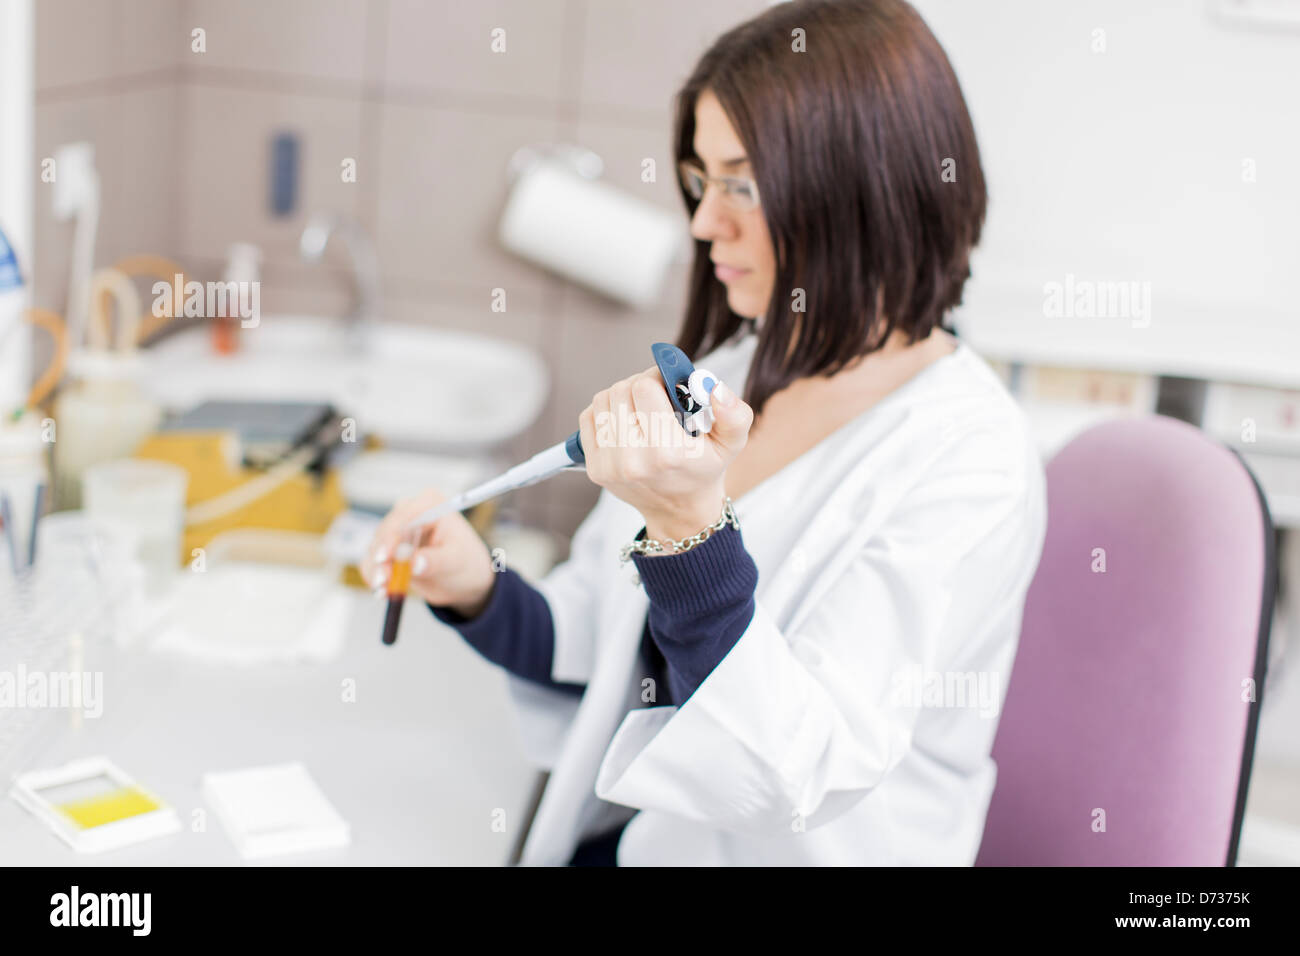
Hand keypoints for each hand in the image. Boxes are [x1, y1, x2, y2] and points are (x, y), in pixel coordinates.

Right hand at [362, 488, 496, 617]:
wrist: (465, 580)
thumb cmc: (467, 563)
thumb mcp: (457, 561)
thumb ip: (436, 561)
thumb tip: (416, 563)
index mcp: (431, 505)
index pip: (404, 516)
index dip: (391, 537)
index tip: (384, 558)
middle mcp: (410, 512)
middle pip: (385, 532)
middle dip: (380, 557)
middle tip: (382, 580)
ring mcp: (397, 531)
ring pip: (375, 548)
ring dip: (375, 569)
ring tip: (383, 589)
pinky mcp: (388, 550)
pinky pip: (373, 562)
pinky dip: (374, 576)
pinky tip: (382, 591)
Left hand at [579, 365, 752, 537]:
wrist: (679, 510)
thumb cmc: (703, 469)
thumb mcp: (731, 444)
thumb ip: (735, 416)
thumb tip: (716, 390)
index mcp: (668, 452)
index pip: (644, 388)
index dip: (658, 378)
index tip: (668, 386)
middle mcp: (634, 461)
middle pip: (620, 391)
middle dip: (639, 386)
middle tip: (655, 396)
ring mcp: (610, 466)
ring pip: (602, 400)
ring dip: (621, 397)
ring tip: (641, 409)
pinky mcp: (595, 468)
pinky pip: (588, 418)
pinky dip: (604, 411)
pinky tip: (624, 421)